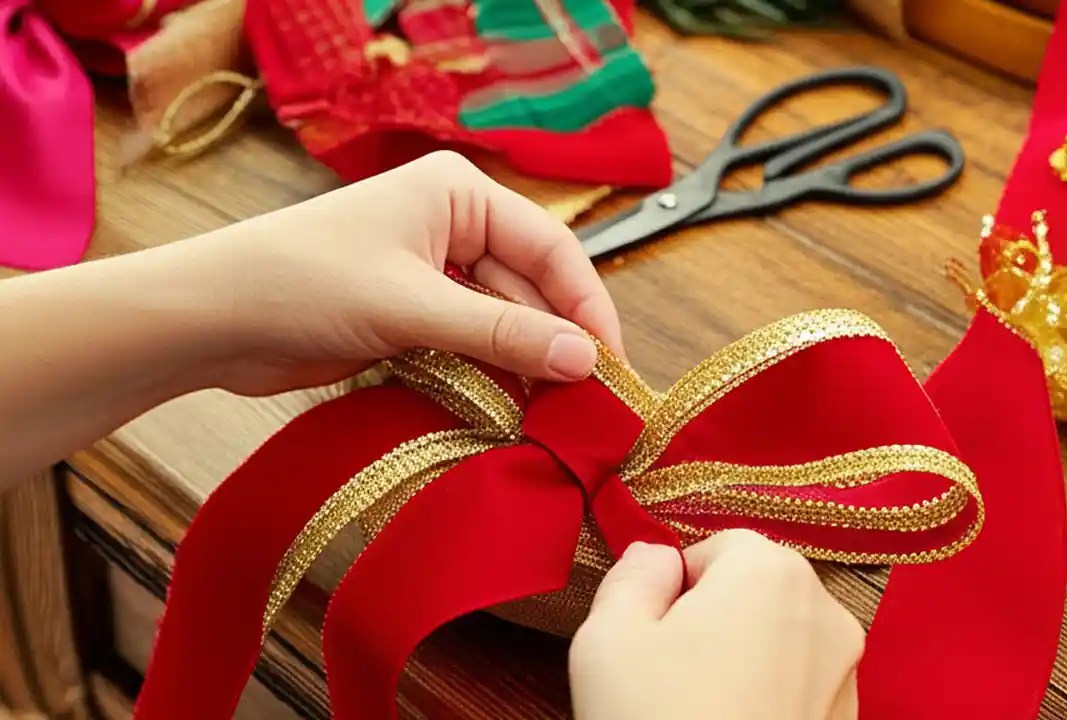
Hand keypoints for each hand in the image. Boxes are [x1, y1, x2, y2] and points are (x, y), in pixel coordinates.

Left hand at [188, 151, 622, 394]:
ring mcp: (430, 274)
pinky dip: (489, 376)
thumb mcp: (412, 307)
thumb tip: (586, 360)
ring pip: (502, 322)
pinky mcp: (410, 317)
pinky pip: (470, 346)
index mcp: (458, 194)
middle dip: (557, 341)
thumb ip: (503, 332)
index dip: (587, 306)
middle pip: (530, 288)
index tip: (612, 365)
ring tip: (556, 416)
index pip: (551, 248)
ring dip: (524, 365)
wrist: (209, 320)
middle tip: (589, 404)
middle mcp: (451, 226)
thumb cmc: (301, 283)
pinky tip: (510, 410)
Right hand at [569, 530, 864, 719]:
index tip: (652, 638)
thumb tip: (656, 557)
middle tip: (668, 677)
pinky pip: (796, 684)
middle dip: (710, 620)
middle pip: (752, 588)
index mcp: (771, 572)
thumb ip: (633, 573)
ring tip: (697, 708)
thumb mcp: (608, 636)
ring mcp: (845, 671)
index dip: (674, 588)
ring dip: (739, 659)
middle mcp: (826, 610)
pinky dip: (765, 697)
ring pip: (775, 638)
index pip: (715, 546)